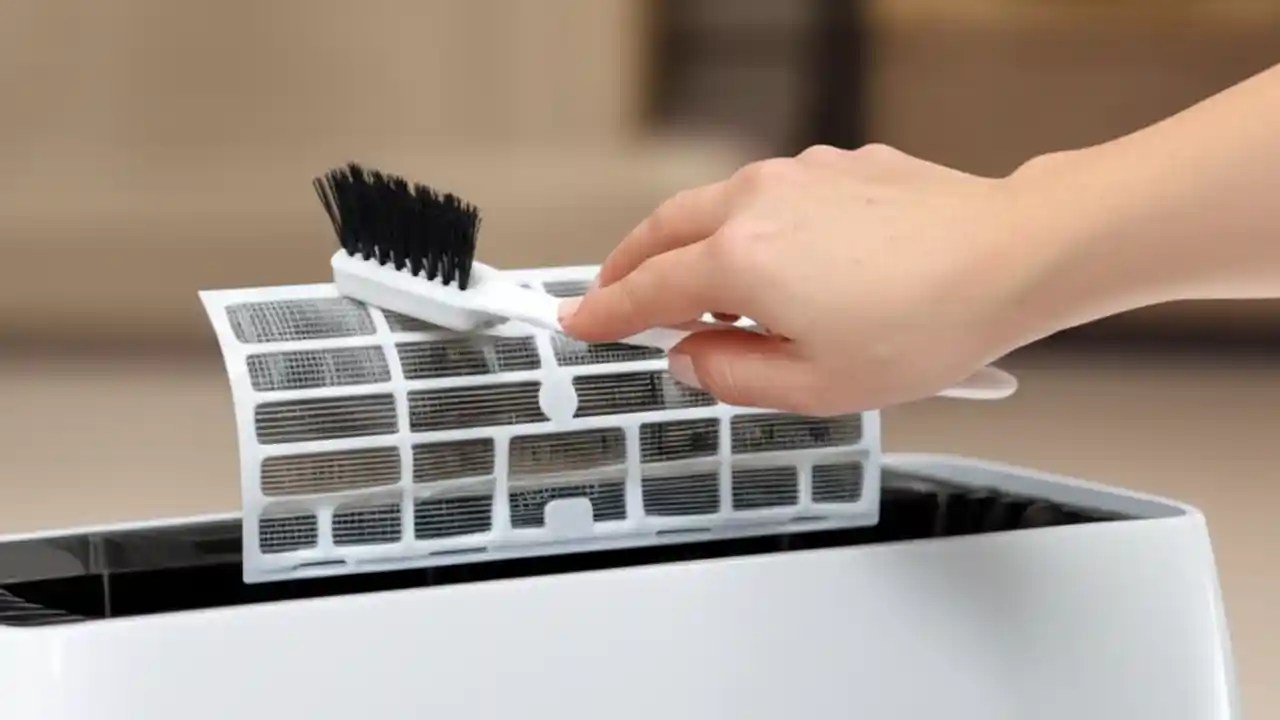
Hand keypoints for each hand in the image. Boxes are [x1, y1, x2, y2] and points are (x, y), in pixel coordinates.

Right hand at [557, 143, 1062, 414]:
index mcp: (741, 260)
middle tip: (614, 296)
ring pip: (714, 206)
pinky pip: (770, 196)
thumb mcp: (817, 386)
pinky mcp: (837, 165)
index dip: (605, 313)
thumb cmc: (929, 322)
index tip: (580, 323)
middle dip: (629, 264)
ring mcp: (799, 175)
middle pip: (664, 230)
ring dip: (691, 246)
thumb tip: (691, 360)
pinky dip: (750, 228)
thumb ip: (733, 376)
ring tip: (703, 294)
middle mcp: (758, 202)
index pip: (644, 290)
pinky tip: (780, 264)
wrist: (1012, 257)